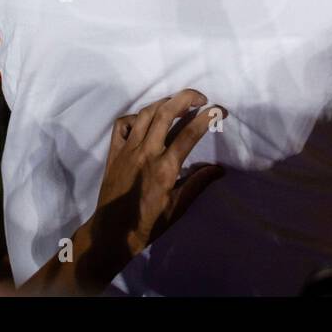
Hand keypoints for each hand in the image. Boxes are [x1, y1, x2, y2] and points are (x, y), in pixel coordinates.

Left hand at [80, 90, 225, 285]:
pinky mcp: (114, 151)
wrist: (112, 232)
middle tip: (201, 98)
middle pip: (166, 113)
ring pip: (146, 114)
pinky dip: (136, 117)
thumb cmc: (148, 223)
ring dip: (164, 103)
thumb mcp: (178, 208)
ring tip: (178, 103)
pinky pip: (123, 124)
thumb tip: (220, 168)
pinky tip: (146, 121)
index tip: (220, 111)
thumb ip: (198, 184)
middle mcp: (146, 152)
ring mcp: (127, 149)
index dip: (208, 118)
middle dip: (186, 98)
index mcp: (165, 168)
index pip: (190, 134)